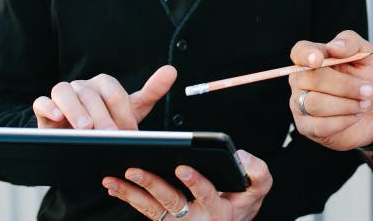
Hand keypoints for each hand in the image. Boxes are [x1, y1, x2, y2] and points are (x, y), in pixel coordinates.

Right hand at [32, 65, 176, 129]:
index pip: (115, 93)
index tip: (130, 133)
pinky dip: (48, 107)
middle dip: (102, 117)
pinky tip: (56, 117)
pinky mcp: (45, 108)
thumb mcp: (131, 110)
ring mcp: (64, 94)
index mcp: (105, 84)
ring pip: (66, 93)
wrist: (79, 140)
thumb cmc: (107, 122)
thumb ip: (152, 91)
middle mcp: (84, 86)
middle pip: (92, 95)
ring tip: (85, 128)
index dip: (123, 113)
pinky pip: (42, 101)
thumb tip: (171, 71)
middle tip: (110, 135)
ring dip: (76, 110)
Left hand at [102, 150, 271, 220]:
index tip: (183, 168)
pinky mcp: (165, 219)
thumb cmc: (243, 201)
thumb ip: (258, 172)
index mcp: (219, 210)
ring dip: (131, 193)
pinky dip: (128, 197)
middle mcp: (195, 219)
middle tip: (134, 170)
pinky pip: (144, 210)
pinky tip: (114, 186)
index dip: (195, 182)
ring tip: (113, 179)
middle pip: (171, 201)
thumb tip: (239, 157)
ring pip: (152, 208)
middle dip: (151, 185)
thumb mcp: (259, 188)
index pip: (207, 195)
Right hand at [288, 30, 372, 150]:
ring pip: (315, 104)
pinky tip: (354, 117)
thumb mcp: (368, 57)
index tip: (319, 60)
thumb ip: (352, 43)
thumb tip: (334, 46)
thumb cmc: (368, 81)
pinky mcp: (306, 126)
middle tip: (367, 90)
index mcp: (314, 58)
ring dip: (346, 105)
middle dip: (344, 86)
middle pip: (312, 79)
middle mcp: (302, 79)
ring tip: (363, 104)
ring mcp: (300, 103)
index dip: (306, 55)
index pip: (299, 52)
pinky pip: (319, 125)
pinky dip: (343, 121)